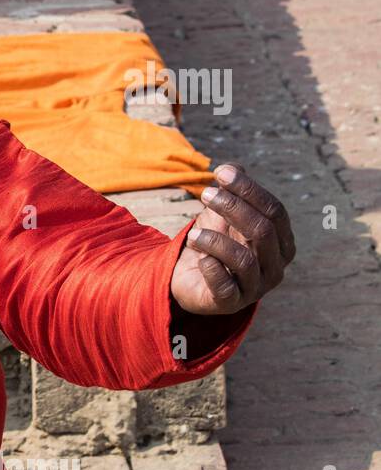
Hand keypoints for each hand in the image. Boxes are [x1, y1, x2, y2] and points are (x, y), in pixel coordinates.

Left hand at [170, 164, 295, 315]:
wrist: (189, 279)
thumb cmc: (213, 243)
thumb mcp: (221, 214)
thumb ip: (230, 192)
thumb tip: (233, 166)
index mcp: (281, 242)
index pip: (274, 211)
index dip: (249, 190)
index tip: (221, 172)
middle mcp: (275, 266)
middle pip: (262, 231)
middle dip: (233, 208)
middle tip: (206, 194)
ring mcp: (256, 288)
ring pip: (244, 259)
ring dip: (215, 240)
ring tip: (193, 233)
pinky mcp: (232, 303)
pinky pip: (225, 285)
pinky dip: (211, 266)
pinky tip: (198, 256)